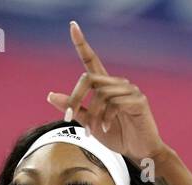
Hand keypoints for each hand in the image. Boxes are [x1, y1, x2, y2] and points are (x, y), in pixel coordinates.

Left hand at [45, 21, 167, 163]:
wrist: (141, 152)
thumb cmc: (118, 137)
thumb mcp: (91, 124)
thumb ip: (75, 109)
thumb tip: (51, 95)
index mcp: (105, 86)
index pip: (91, 60)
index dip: (81, 43)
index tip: (72, 26)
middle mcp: (118, 84)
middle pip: (88, 79)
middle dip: (75, 98)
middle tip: (68, 118)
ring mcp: (130, 90)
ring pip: (100, 94)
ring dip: (92, 115)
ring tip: (92, 132)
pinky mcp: (139, 100)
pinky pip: (114, 103)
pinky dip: (106, 118)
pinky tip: (106, 128)